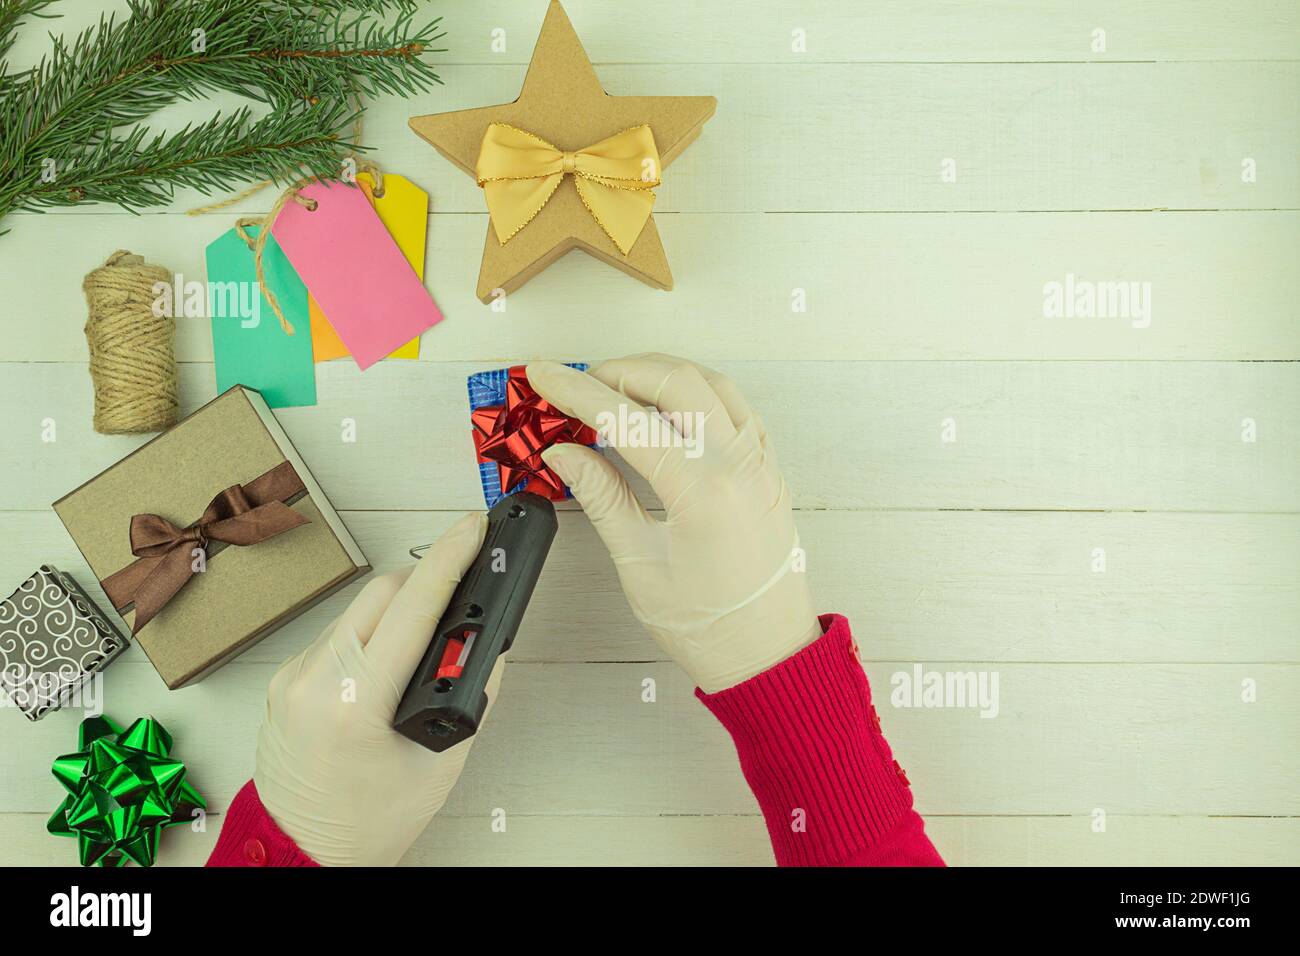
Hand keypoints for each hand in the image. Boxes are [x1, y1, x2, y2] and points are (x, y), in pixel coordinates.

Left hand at [253, 512, 501, 865]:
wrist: (302, 851)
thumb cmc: (368, 821)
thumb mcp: (442, 760)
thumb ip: (470, 692)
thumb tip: (486, 640)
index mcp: (356, 702)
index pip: (412, 606)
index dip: (451, 558)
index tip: (474, 528)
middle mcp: (315, 680)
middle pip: (382, 592)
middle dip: (427, 578)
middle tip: (465, 575)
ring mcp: (292, 677)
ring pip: (357, 609)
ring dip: (397, 607)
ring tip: (430, 630)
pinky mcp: (284, 680)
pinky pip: (336, 633)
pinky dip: (370, 632)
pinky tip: (390, 656)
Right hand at [528, 354, 820, 692]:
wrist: (769, 655)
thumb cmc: (712, 626)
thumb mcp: (639, 563)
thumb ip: (602, 496)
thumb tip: (565, 454)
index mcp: (704, 490)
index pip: (627, 417)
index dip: (576, 391)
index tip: (544, 376)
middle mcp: (740, 465)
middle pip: (674, 380)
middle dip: (618, 372)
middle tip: (577, 386)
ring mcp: (760, 463)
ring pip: (710, 383)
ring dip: (659, 374)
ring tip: (616, 391)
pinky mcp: (768, 469)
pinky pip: (735, 406)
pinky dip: (697, 392)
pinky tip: (667, 408)